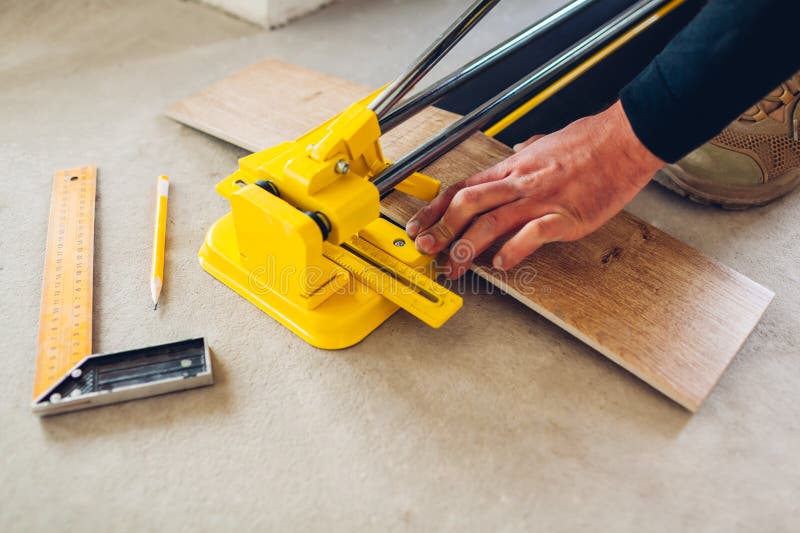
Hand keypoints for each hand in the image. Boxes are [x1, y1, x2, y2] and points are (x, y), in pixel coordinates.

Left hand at [405, 101, 663, 278]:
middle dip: (442, 230)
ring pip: (493, 221)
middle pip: (468, 205)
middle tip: (428, 251)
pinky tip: (503, 264)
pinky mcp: (565, 216)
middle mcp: (520, 184)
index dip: (435, 210)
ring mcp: (541, 200)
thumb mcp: (545, 145)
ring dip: (468, 246)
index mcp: (512, 169)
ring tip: (455, 265)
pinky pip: (533, 234)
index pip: (463, 188)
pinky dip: (514, 250)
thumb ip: (524, 156)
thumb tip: (514, 154)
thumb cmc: (589, 143)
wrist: (624, 141)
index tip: (419, 227)